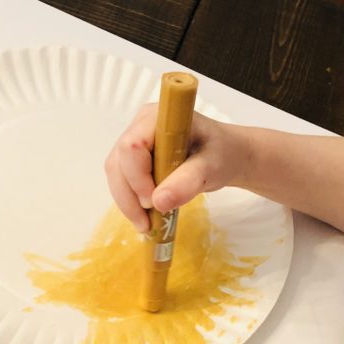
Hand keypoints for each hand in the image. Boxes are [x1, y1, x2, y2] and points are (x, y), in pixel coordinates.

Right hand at [104, 104, 253, 231]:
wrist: (226, 154)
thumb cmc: (221, 153)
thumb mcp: (211, 167)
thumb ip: (188, 181)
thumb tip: (159, 202)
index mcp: (159, 118)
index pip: (132, 146)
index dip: (138, 177)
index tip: (156, 202)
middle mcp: (140, 126)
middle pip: (118, 163)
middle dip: (129, 197)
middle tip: (148, 224)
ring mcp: (135, 142)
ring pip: (117, 175)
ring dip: (128, 203)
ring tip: (146, 226)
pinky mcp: (134, 159)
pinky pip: (123, 182)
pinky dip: (131, 202)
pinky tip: (146, 218)